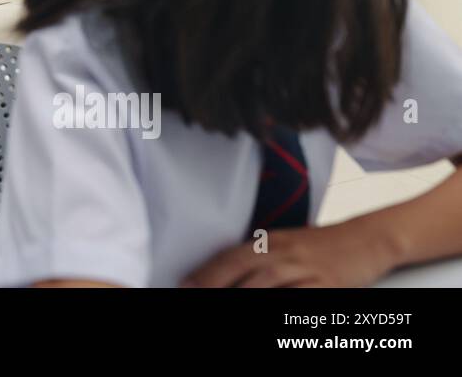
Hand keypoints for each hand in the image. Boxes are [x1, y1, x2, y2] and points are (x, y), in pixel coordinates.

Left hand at [182, 217, 397, 287]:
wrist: (368, 238)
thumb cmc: (321, 247)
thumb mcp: (285, 245)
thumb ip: (257, 258)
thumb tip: (221, 275)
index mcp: (270, 241)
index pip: (230, 255)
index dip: (206, 271)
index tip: (185, 284)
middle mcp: (284, 252)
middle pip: (244, 268)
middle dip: (216, 284)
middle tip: (195, 294)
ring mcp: (307, 268)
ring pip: (269, 283)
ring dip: (245, 294)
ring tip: (222, 305)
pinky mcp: (329, 284)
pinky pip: (304, 297)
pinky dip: (287, 306)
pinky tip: (279, 316)